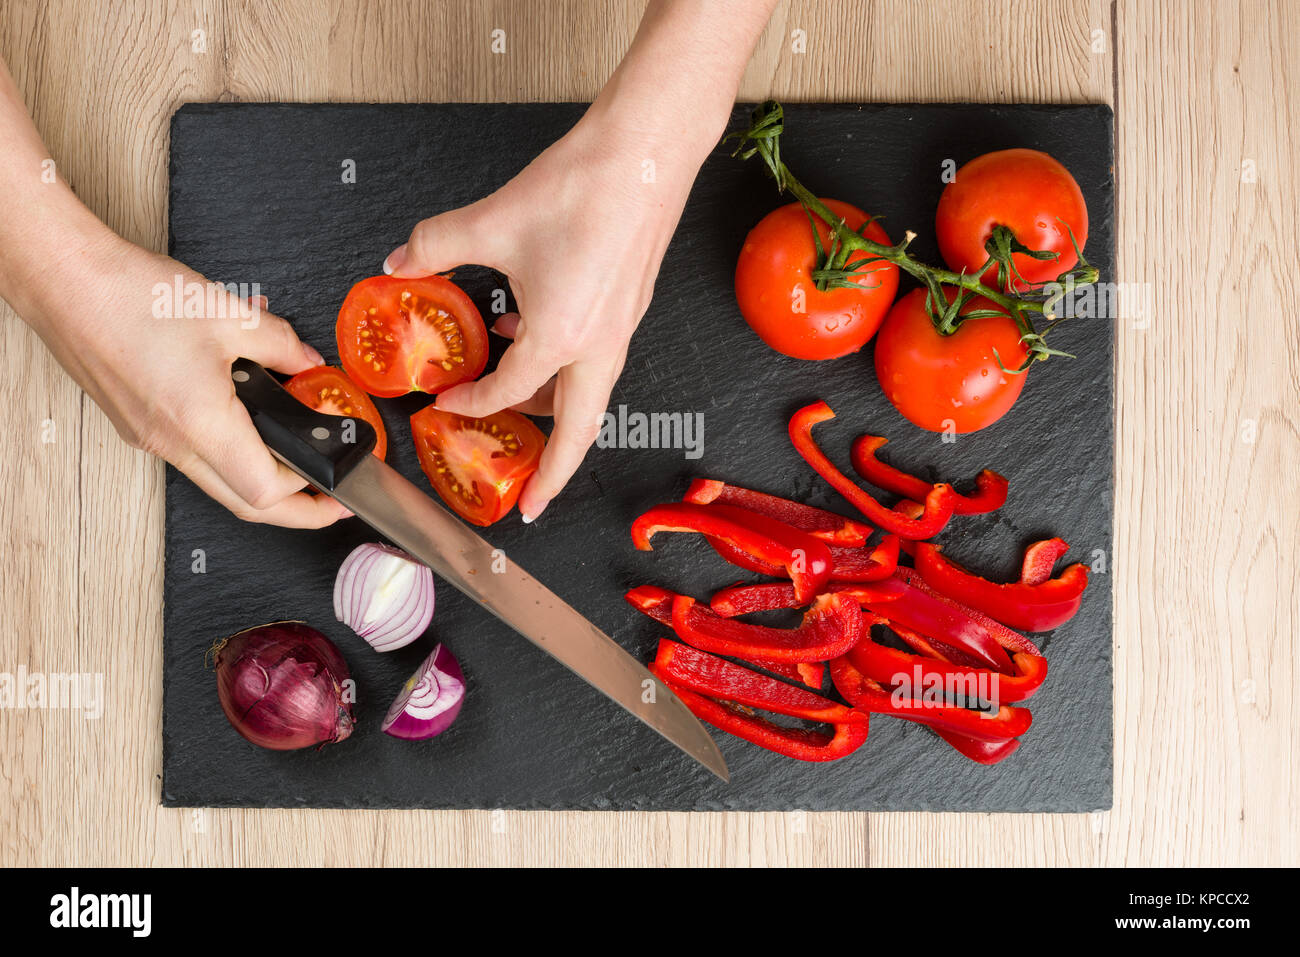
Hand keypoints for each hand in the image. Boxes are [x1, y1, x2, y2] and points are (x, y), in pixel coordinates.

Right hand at [26, 232, 347, 527]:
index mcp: (200, 423)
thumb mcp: (229, 314)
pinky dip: (228, 450)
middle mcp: (172, 443)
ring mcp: (151, 439)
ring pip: (217, 482)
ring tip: (297, 460)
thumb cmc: (130, 295)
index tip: (338, 485)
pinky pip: (192, 455)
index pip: (265, 492)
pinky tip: (246, 421)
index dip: (310, 495)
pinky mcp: (138, 426)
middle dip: (295, 512)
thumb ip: (282, 345)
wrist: (63, 282)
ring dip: (261, 481)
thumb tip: (307, 362)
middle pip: (243, 504)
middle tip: (328, 501)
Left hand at [382, 111, 698, 521]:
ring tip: (520, 407)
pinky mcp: (630, 305)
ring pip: (589, 393)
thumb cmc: (584, 188)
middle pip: (580, 430)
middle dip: (555, 473)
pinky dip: (565, 363)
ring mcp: (622, 327)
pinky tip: (530, 328)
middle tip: (533, 500)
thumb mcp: (491, 223)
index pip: (509, 392)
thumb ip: (434, 247)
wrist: (646, 152)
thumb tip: (400, 262)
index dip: (472, 403)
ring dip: (556, 410)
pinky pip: (596, 356)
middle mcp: (601, 343)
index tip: (446, 404)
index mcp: (563, 336)